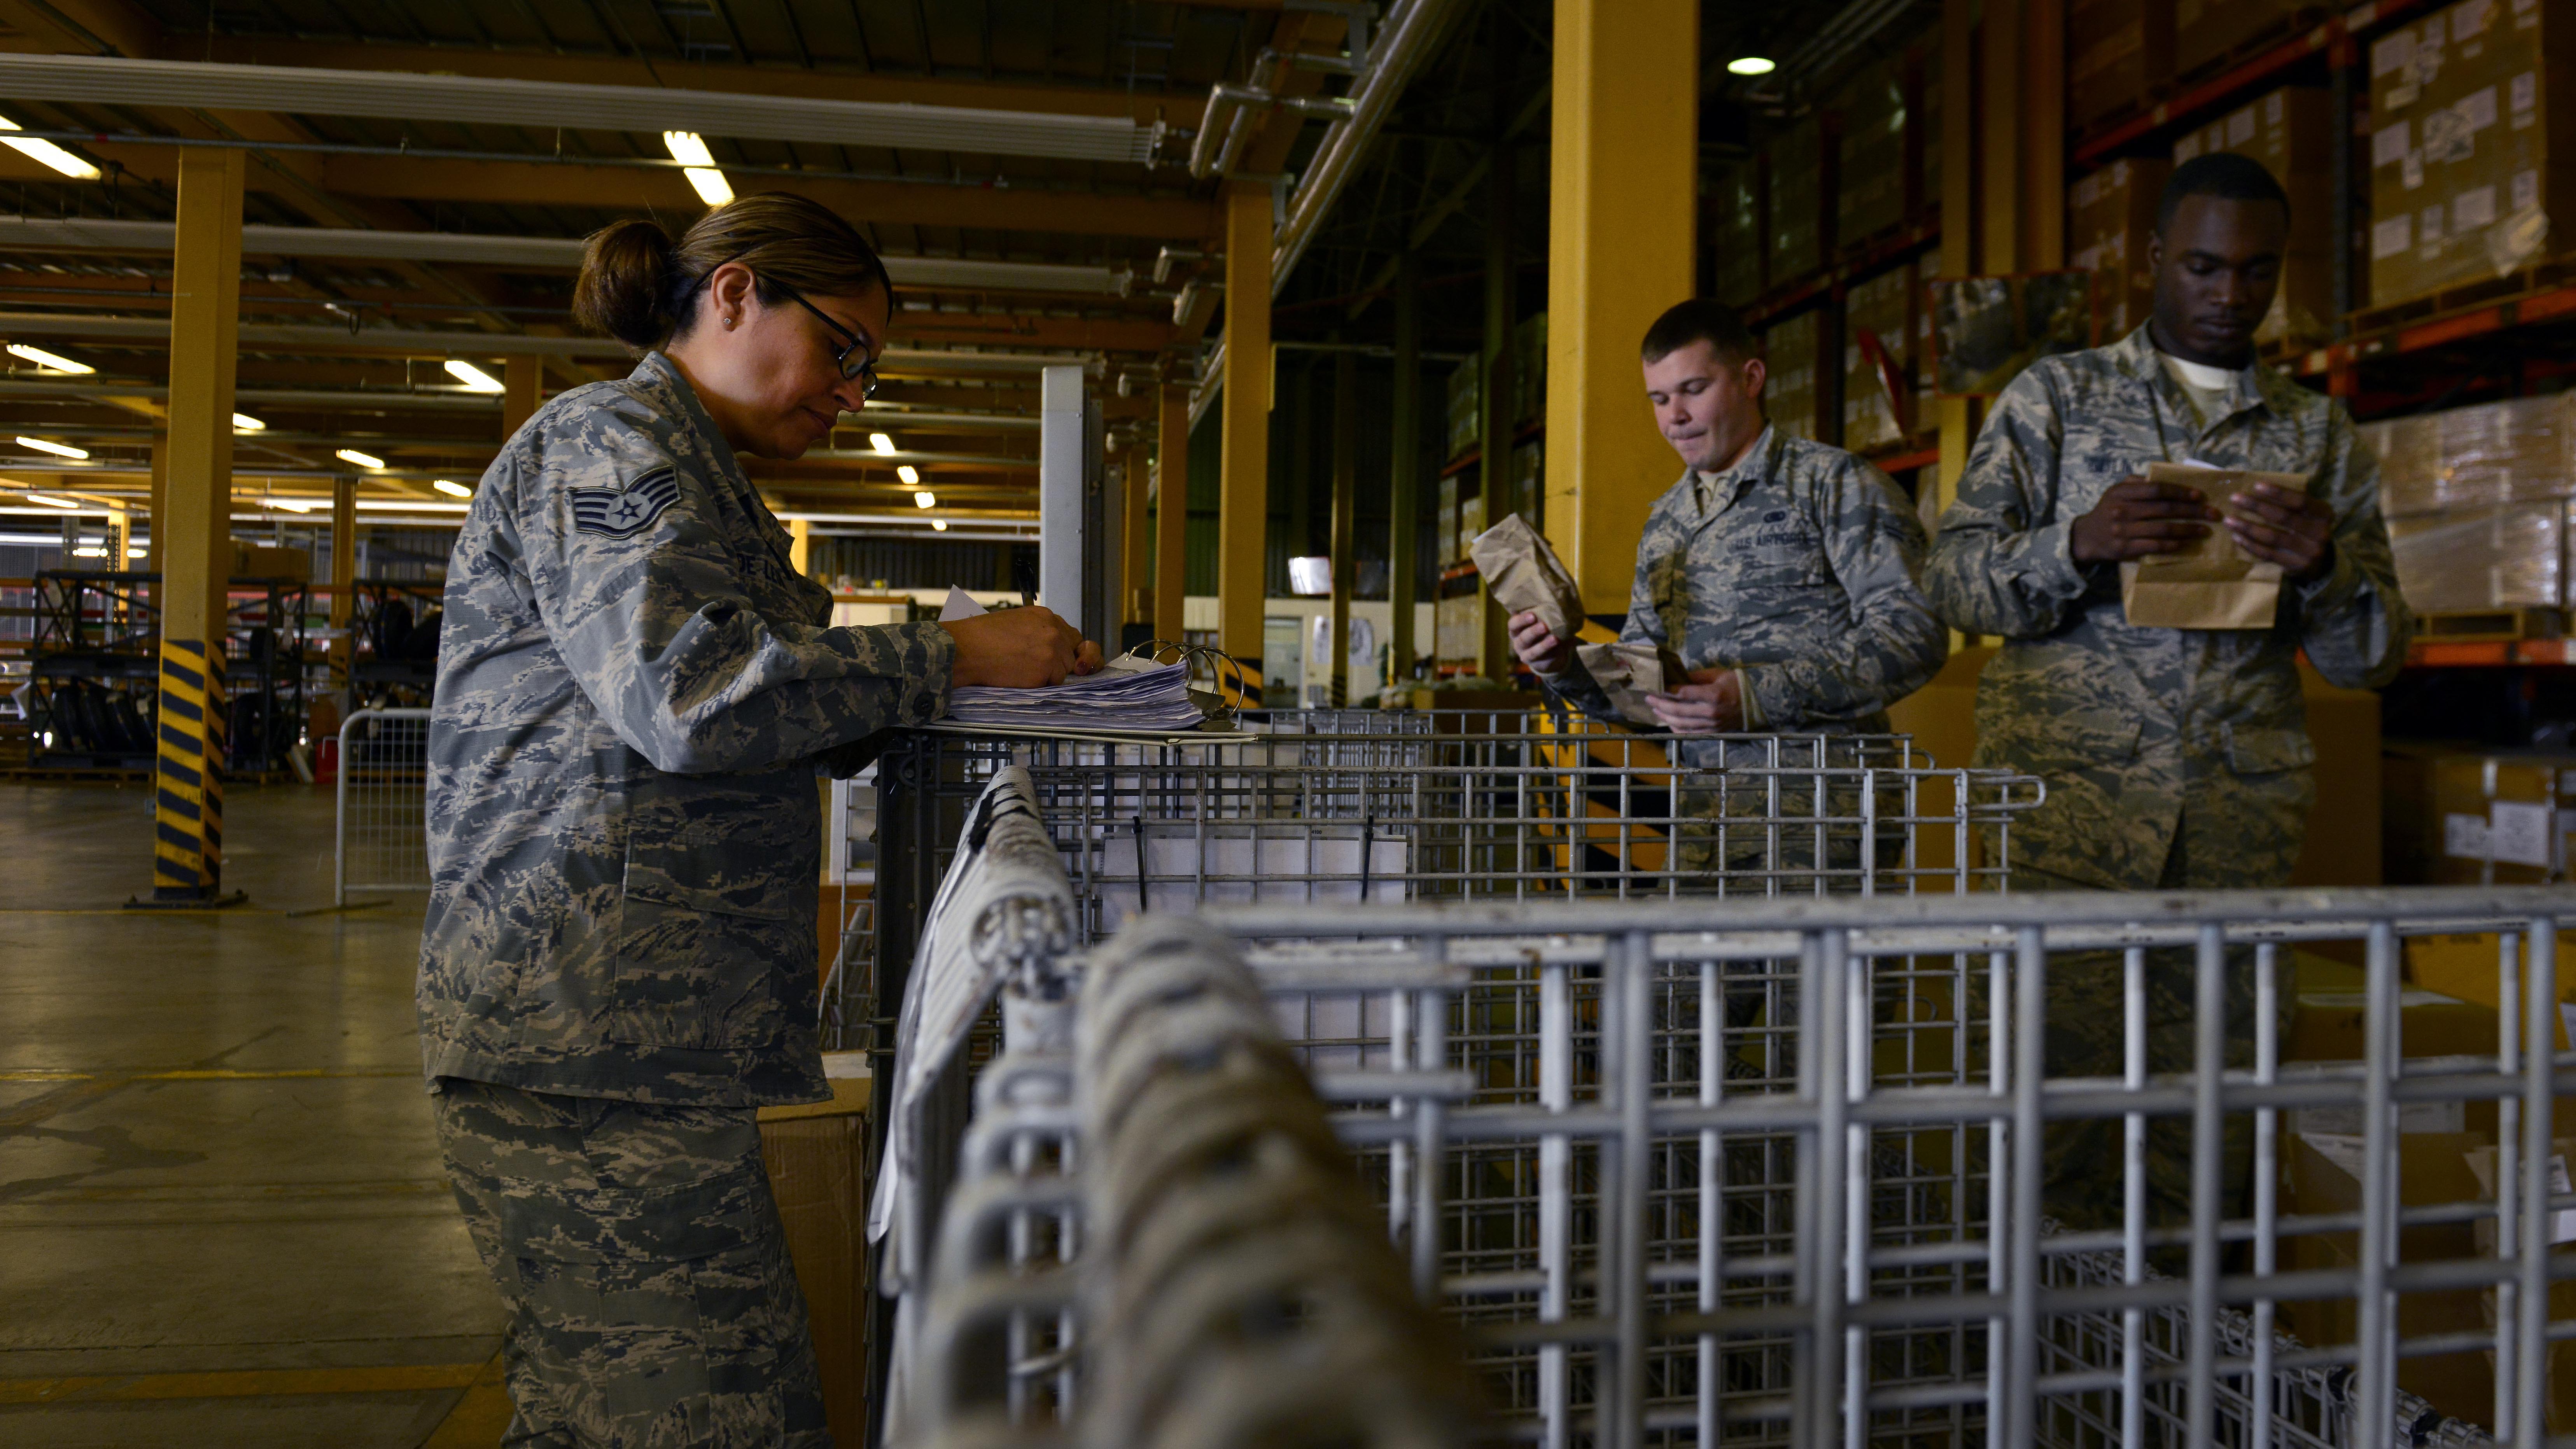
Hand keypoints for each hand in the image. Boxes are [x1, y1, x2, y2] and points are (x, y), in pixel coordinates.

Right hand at [941, 606, 1097, 687]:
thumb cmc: (983, 636)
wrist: (967, 648)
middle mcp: (1053, 630)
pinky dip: (1038, 685)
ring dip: (1046, 675)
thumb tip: (1050, 647)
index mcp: (1046, 616)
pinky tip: (1019, 675)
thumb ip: (1039, 631)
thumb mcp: (1016, 622)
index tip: (1058, 659)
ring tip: (1020, 668)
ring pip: (1062, 672)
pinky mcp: (1046, 668)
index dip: (1065, 650)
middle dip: (1057, 665)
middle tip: (1032, 666)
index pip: (1071, 636)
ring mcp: (1051, 649)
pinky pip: (1050, 684)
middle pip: (1070, 656)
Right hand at [1507, 609, 1574, 675]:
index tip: (1532, 615)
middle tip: (1543, 625)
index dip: (1521, 620)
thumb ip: (1544, 615)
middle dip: (1533, 631)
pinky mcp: (1537, 664)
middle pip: (1522, 638)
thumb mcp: (1540, 621)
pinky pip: (1545, 658)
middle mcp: (1518, 642)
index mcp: (1517, 629)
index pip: (1513, 624)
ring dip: (1543, 645)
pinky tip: (1561, 646)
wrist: (1547, 653)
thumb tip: (1560, 604)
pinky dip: (1554, 652)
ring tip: (1554, 639)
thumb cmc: (1542, 630)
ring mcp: (1526, 654)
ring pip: (1532, 651)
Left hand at [1645, 671, 1743, 734]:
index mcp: (1713, 695)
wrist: (1756, 703)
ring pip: (1681, 724)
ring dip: (1665, 717)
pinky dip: (1676, 728)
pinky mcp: (1712, 732)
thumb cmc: (1735, 684)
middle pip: (1679, 711)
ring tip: (1655, 709)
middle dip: (1660, 705)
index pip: (1683, 694)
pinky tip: (1668, 722)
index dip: (1667, 691)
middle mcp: (1711, 712)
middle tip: (1648, 698)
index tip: (1655, 687)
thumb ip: (1695, 677)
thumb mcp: (1717, 674)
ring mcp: (1711, 725)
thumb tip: (1676, 677)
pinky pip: (1689, 733)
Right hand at [2068, 476, 2219, 562]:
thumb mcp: (2116, 492)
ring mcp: (2124, 531)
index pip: (2156, 489)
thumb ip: (2136, 483)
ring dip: (2188, 529)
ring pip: (2163, 529)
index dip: (2180, 491)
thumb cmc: (2107, 511)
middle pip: (2165, 509)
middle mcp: (2123, 511)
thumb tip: (2164, 476)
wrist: (2086, 538)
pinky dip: (2172, 545)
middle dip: (2193, 511)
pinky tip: (2186, 543)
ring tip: (2206, 530)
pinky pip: (2154, 546)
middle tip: (2213, 513)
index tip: (2199, 495)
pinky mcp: (2125, 549)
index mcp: (2122, 493)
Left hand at [2223, 480, 2334, 582]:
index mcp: (2324, 513)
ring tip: (2229, 520)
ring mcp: (2309, 551)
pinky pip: (2268, 554)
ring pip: (2272, 536)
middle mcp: (2320, 532)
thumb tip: (2257, 488)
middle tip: (2234, 498)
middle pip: (2283, 517)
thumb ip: (2291, 503)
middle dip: (2256, 506)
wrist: (2320, 562)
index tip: (2255, 485)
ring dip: (2247, 527)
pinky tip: (2237, 537)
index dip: (2278, 492)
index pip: (2299, 500)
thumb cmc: (2307, 529)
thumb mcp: (2308, 513)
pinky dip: (2250, 545)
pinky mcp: (2296, 566)